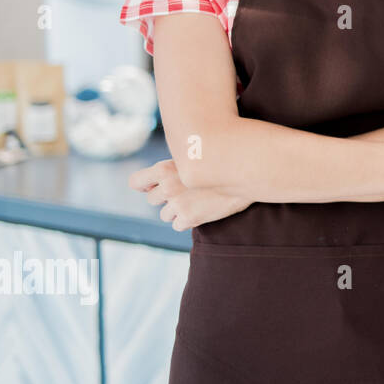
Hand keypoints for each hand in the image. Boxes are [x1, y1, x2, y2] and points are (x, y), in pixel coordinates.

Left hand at [128, 158, 251, 230]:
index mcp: (164, 168)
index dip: (145, 185)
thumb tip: (150, 187)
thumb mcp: (191, 158)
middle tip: (186, 192)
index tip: (155, 186)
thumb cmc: (220, 161)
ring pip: (165, 214)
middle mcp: (167, 186)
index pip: (135, 182)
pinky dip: (188, 221)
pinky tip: (202, 210)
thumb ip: (170, 170)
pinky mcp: (190, 218)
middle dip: (165, 198)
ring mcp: (178, 203)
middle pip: (152, 199)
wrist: (247, 171)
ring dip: (177, 211)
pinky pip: (177, 225)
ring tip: (197, 201)